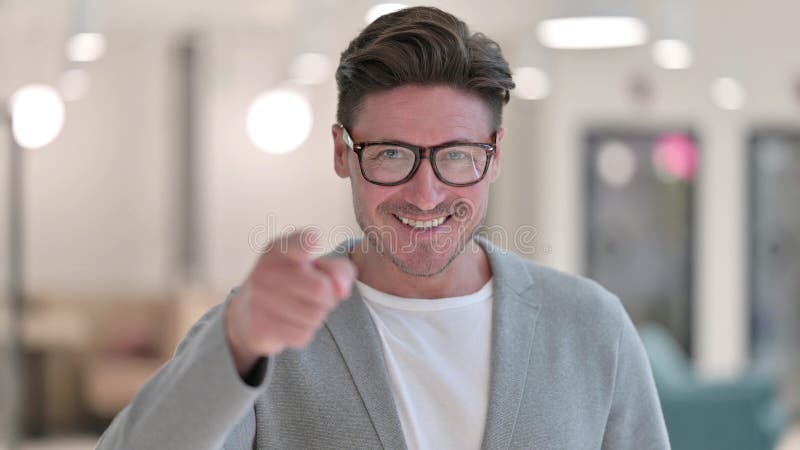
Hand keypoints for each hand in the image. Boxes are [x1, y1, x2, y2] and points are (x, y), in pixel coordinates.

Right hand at [224, 230, 356, 374]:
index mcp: (279, 249)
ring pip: (315, 316)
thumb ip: (340, 271)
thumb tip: (341, 291)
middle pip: (322, 289)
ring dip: (317, 317)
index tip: (314, 240)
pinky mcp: (260, 325)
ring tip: (301, 309)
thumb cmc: (293, 283)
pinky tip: (291, 323)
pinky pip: (303, 335)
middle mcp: (266, 270)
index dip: (306, 242)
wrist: (248, 312)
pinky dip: (304, 332)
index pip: (296, 244)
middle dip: (329, 298)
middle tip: (317, 297)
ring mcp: (260, 298)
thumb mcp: (316, 268)